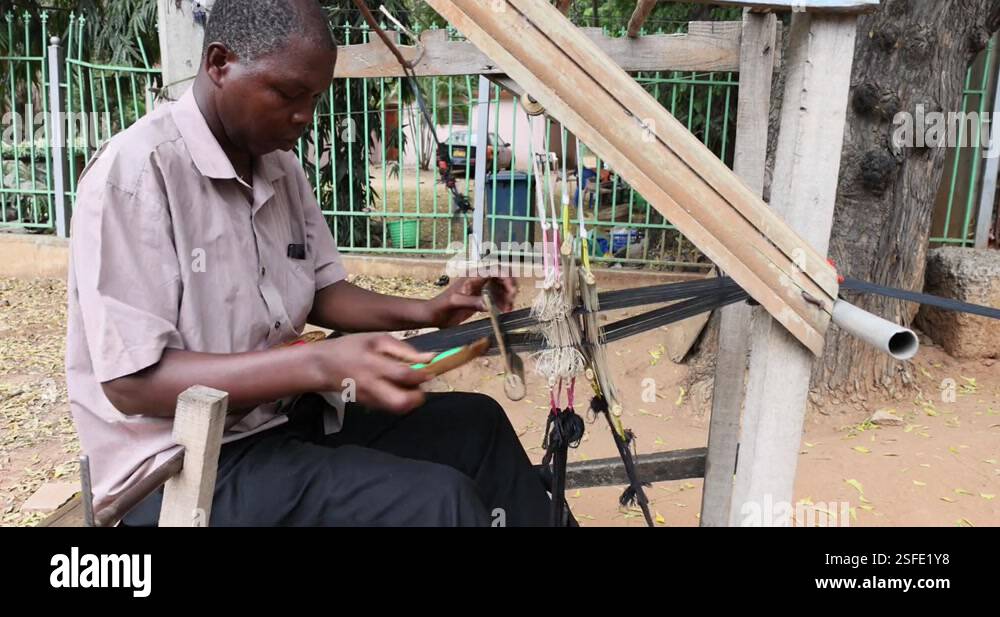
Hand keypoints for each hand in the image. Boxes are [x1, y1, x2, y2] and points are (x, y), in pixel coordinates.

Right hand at [308, 334, 434, 414]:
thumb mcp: (377, 339)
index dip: (422, 374)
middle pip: (401, 403)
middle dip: (418, 396)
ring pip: (398, 408)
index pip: (404, 375)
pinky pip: (391, 408)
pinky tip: (397, 387)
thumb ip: (404, 349)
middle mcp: (372, 386)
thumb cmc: (351, 348)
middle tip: (420, 384)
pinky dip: (400, 400)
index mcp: (374, 365)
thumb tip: (430, 357)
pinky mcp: (369, 406)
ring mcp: (370, 399)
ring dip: (411, 399)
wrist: (323, 366)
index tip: (429, 370)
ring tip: (410, 385)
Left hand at [422, 276, 517, 328]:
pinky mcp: (479, 299)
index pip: (494, 270)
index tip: (512, 290)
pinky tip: (504, 311)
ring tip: (508, 309)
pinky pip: (495, 297)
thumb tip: (489, 305)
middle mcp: (478, 280)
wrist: (433, 315)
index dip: (506, 277)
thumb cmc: (441, 306)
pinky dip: (502, 303)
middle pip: (500, 277)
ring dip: (507, 297)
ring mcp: (479, 289)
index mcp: (472, 276)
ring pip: (500, 287)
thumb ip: (472, 302)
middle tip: (512, 301)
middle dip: (509, 287)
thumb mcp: (455, 303)